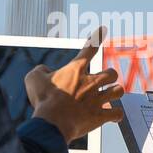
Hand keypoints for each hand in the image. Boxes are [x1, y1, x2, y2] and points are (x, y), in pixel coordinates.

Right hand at [24, 27, 123, 143]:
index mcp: (76, 70)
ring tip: (111, 94)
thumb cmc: (43, 100)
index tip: (102, 29)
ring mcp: (97, 99)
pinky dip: (116, 115)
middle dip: (109, 76)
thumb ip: (40, 70)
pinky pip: (117, 114)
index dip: (97, 37)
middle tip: (103, 81)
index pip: (89, 48)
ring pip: (118, 91)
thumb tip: (45, 71)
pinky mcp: (99, 116)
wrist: (52, 123)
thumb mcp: (33, 79)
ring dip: (115, 92)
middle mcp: (91, 82)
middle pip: (112, 73)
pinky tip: (114, 115)